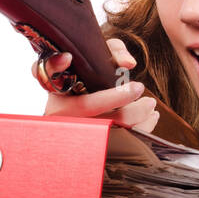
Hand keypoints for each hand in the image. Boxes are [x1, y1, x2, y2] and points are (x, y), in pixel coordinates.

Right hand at [32, 38, 159, 135]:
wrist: (88, 118)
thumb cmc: (94, 83)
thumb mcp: (97, 62)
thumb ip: (113, 51)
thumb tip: (129, 63)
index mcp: (57, 86)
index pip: (49, 72)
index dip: (56, 64)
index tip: (68, 56)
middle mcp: (59, 109)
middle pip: (86, 106)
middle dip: (117, 98)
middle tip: (138, 87)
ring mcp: (74, 131)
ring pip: (106, 127)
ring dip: (135, 115)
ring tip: (149, 104)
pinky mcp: (92, 146)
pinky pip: (119, 142)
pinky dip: (141, 129)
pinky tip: (150, 118)